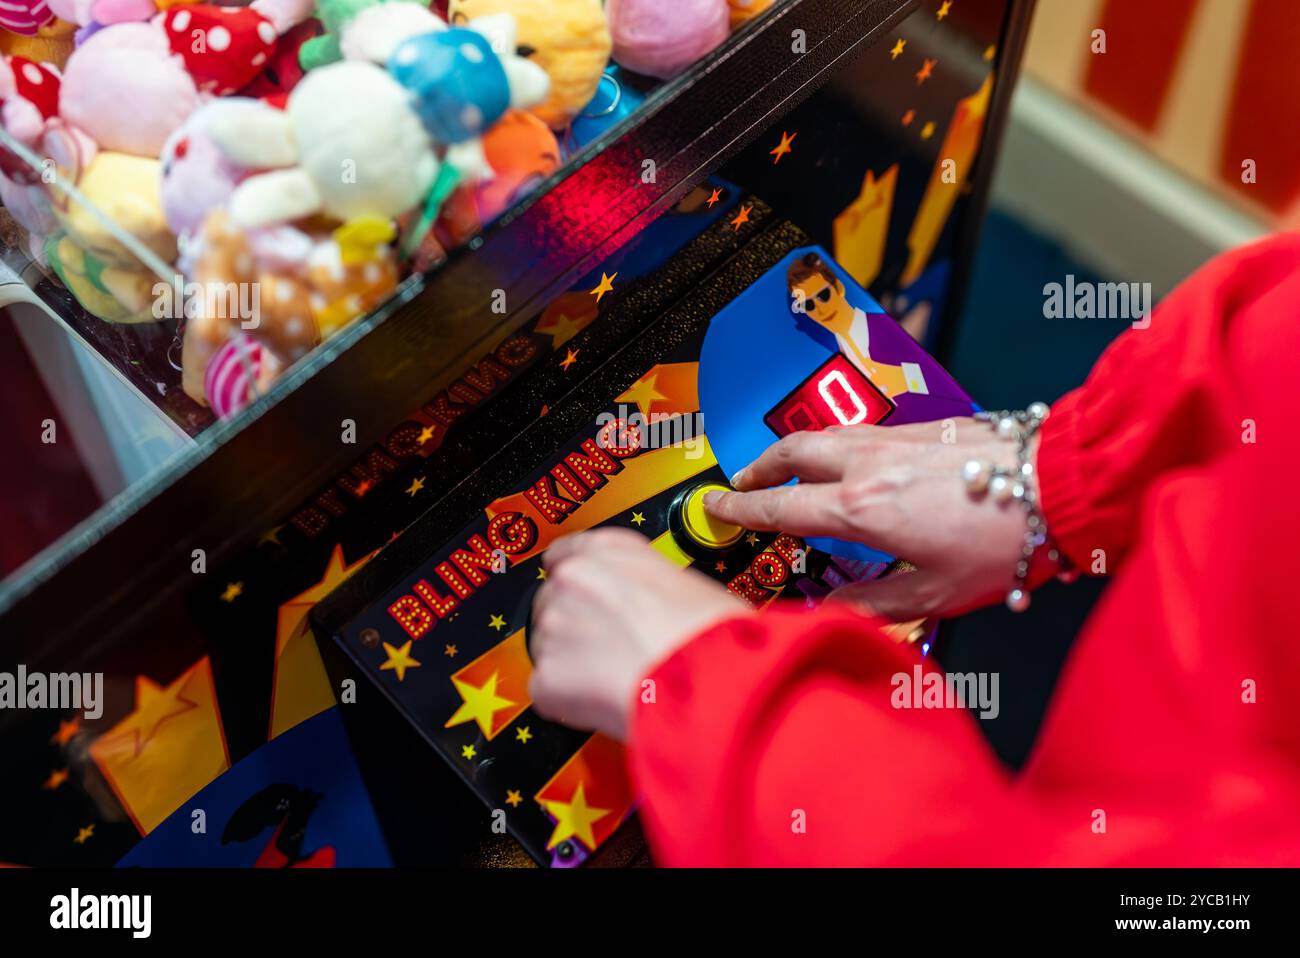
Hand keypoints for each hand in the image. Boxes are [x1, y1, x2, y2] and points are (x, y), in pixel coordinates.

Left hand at [528, 528, 744, 740]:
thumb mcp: (684, 583)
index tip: (586, 600)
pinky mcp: (547, 675)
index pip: (564, 555)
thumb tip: (643, 606)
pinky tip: (606, 701)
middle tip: (610, 650)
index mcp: (608, 549)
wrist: (712, 681)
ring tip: (616, 678)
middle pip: (551, 602)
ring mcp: (555, 625)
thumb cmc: (714, 636)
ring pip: (547, 647)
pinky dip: (570, 702)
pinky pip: (549, 690)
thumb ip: (643, 584)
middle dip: (574, 627)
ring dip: (572, 664)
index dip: (578, 584)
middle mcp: (574, 578)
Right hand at [704, 419, 1035, 618]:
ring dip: (791, 450)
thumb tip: (831, 608)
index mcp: (861, 510)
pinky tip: (844, 460)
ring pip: (823, 435)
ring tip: (782, 466)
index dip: (742, 508)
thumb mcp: (936, 595)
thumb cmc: (1006, 542)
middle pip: (792, 453)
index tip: (717, 507)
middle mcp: (868, 465)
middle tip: (741, 482)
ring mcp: (894, 438)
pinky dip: (832, 444)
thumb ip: (874, 603)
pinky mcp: (922, 427)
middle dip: (758, 466)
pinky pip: (857, 430)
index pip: (781, 506)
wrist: (1062, 484)